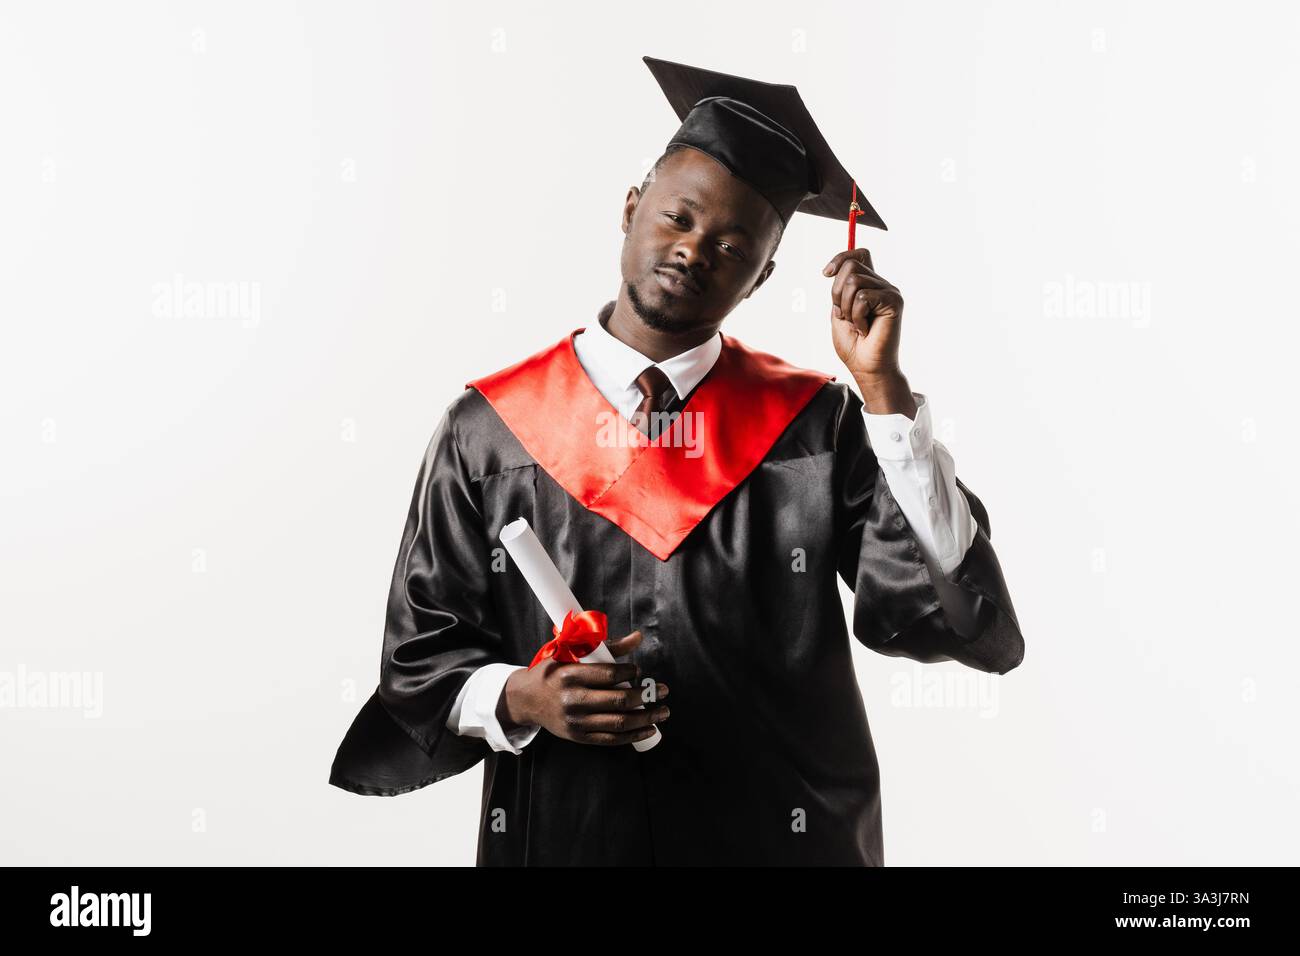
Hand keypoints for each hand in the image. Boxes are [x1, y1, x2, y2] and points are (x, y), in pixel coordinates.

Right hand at [499, 629, 669, 745]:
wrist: (526, 699)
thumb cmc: (554, 671)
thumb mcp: (572, 654)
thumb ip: (607, 647)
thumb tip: (638, 638)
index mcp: (570, 675)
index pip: (607, 674)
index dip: (629, 672)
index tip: (640, 670)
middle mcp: (572, 700)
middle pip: (617, 700)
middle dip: (646, 695)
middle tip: (663, 690)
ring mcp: (576, 721)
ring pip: (618, 722)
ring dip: (646, 717)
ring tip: (662, 711)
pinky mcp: (578, 737)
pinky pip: (611, 739)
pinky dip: (633, 735)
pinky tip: (649, 728)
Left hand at [823, 247, 915, 415]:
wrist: (866, 368)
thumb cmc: (853, 345)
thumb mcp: (839, 310)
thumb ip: (840, 288)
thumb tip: (836, 268)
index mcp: (870, 284)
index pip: (858, 254)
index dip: (840, 258)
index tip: (825, 274)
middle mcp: (882, 284)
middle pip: (851, 265)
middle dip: (837, 292)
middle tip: (844, 315)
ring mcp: (890, 291)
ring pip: (854, 280)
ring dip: (846, 307)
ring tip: (856, 324)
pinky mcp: (894, 301)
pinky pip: (863, 297)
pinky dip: (856, 317)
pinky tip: (865, 330)